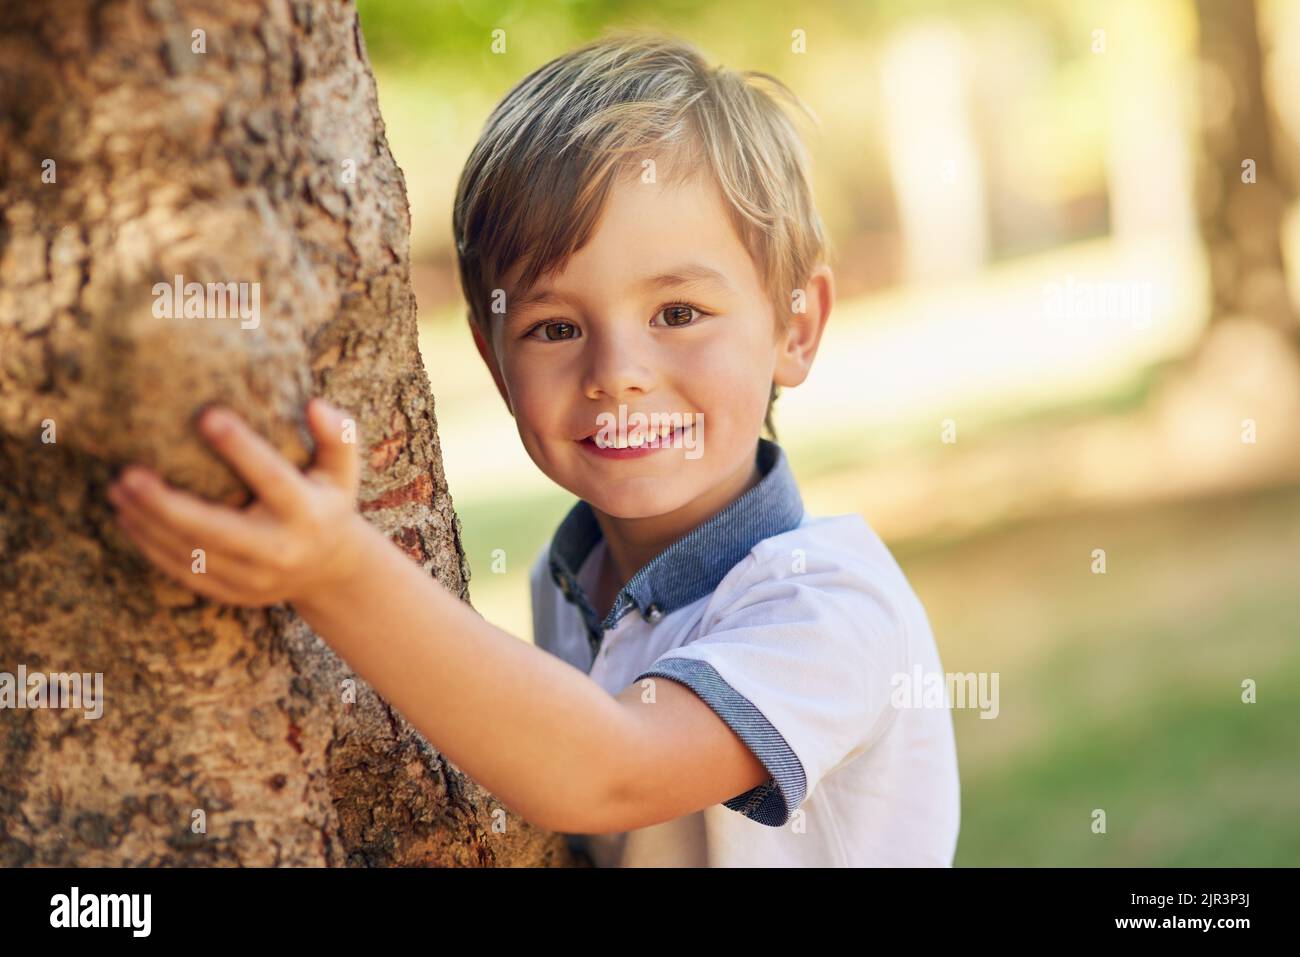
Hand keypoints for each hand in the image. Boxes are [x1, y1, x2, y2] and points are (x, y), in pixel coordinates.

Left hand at [107, 398, 366, 607]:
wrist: (330, 570)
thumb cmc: (327, 502)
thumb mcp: (343, 470)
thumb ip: (338, 435)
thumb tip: (313, 404)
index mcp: (308, 513)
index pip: (273, 479)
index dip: (242, 449)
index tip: (206, 415)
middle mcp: (280, 549)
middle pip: (215, 529)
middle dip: (167, 505)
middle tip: (128, 473)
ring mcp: (254, 578)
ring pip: (190, 553)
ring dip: (148, 523)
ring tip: (117, 489)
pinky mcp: (233, 594)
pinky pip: (184, 572)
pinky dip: (151, 546)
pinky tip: (128, 517)